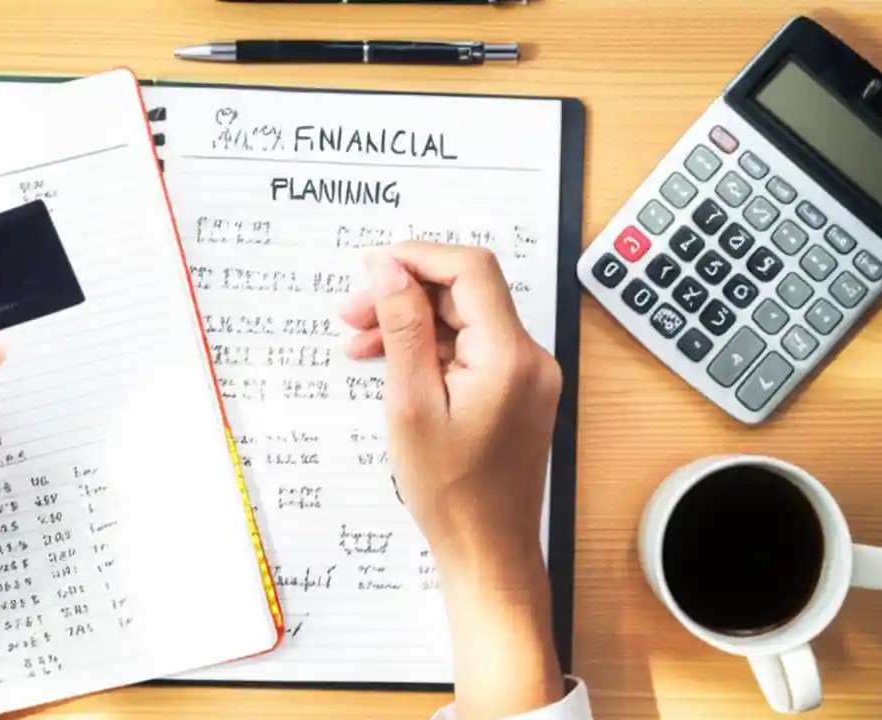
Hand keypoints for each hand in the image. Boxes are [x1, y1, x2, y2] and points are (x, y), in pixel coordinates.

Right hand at [340, 242, 563, 717]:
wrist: (487, 551)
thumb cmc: (451, 493)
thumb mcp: (410, 404)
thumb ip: (402, 328)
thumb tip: (389, 269)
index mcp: (509, 357)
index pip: (469, 270)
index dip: (417, 257)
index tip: (371, 267)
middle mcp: (530, 357)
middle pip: (464, 293)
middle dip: (404, 294)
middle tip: (351, 313)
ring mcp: (527, 375)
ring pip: (464, 320)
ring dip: (411, 322)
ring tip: (358, 340)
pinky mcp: (517, 391)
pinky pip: (472, 349)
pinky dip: (430, 349)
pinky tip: (390, 362)